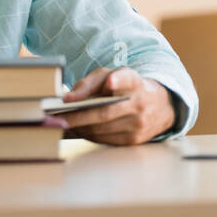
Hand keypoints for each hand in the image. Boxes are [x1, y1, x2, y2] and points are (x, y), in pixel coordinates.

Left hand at [58, 67, 175, 145]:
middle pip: (104, 113)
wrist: (160, 106)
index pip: (128, 79)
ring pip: (101, 130)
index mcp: (135, 82)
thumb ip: (89, 83)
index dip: (118, 80)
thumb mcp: (112, 76)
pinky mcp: (134, 140)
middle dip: (78, 117)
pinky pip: (104, 140)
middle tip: (56, 118)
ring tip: (62, 125)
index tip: (110, 82)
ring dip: (79, 129)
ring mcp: (139, 124)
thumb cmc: (127, 88)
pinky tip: (77, 131)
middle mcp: (140, 103)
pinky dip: (88, 136)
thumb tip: (68, 99)